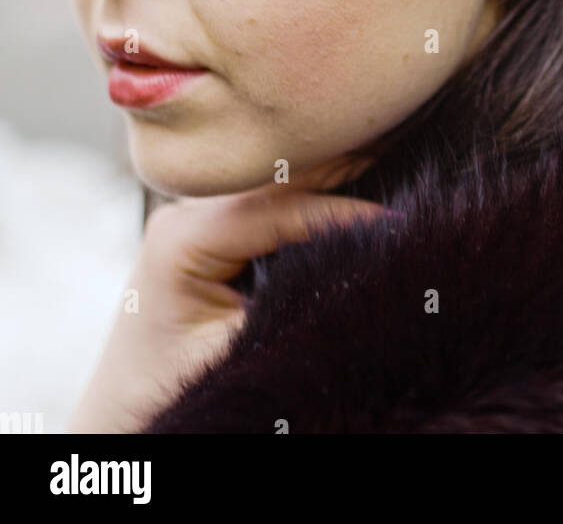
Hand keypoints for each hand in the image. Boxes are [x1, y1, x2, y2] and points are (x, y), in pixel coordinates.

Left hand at [66, 182, 384, 432]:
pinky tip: (363, 198)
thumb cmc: (174, 392)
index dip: (345, 213)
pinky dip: (318, 198)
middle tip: (411, 185)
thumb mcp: (239, 351)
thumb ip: (298, 306)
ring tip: (397, 181)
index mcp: (182, 238)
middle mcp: (185, 210)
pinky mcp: (213, 224)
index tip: (401, 225)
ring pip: (281, 181)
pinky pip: (274, 199)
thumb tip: (368, 269)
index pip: (279, 207)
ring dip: (336, 181)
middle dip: (347, 177)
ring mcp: (196, 210)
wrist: (123, 413)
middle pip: (280, 178)